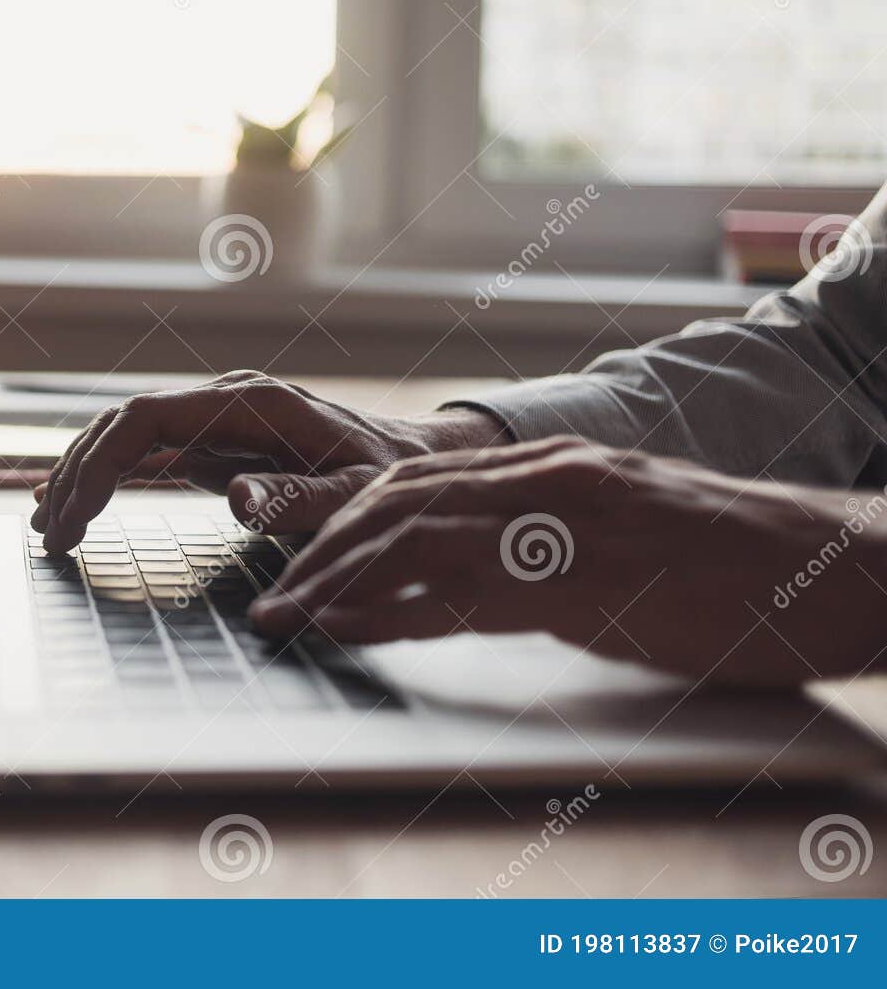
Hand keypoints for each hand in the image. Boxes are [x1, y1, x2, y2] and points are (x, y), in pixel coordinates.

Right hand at [30, 370, 506, 551]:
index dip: (100, 463)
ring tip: (49, 527)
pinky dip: (107, 476)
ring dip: (82, 475)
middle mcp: (223, 400)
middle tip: (52, 537)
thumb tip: (235, 495)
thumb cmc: (385, 477)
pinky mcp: (215, 439)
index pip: (145, 417)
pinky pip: (146, 450)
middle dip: (79, 476)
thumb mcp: (355, 494)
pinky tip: (77, 505)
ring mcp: (215, 417)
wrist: (411, 457)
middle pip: (122, 422)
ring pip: (125, 433)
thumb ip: (299, 497)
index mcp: (248, 404)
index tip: (76, 516)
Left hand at [249, 436, 886, 685]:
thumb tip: (471, 585)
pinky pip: (470, 593)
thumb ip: (542, 550)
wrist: (834, 570)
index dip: (341, 517)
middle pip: (398, 503)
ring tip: (286, 617)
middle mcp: (550, 480)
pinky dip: (396, 612)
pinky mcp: (595, 578)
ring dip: (337, 582)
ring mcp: (569, 523)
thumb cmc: (727, 567)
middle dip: (320, 551)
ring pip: (419, 540)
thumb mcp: (617, 543)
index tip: (291, 556)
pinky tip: (351, 630)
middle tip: (269, 597)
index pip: (416, 482)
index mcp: (552, 469)